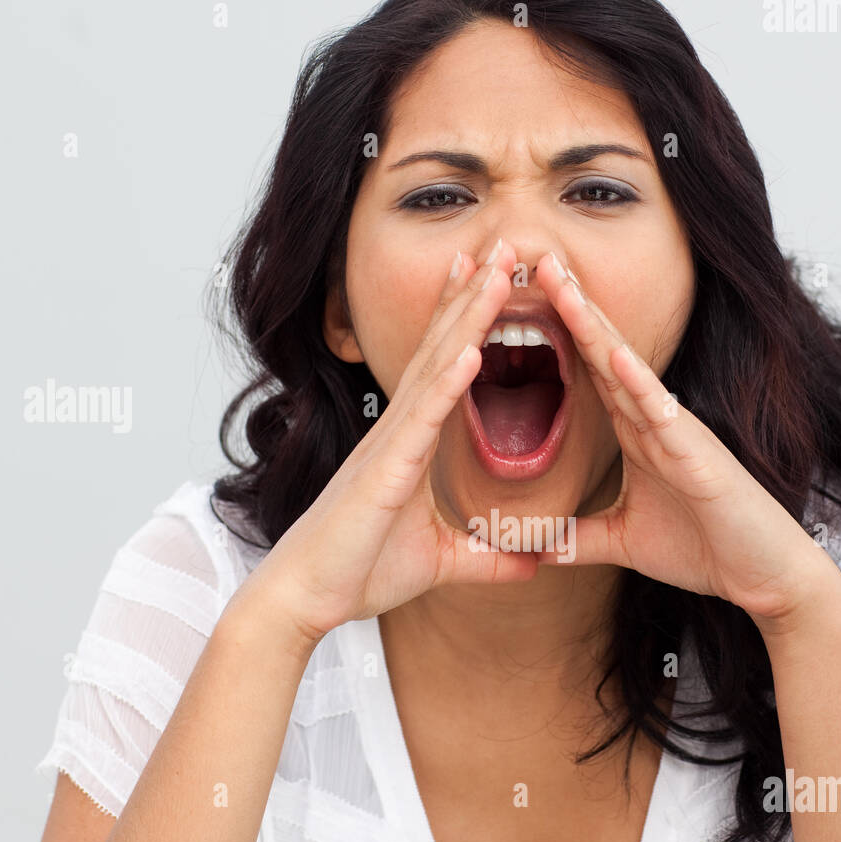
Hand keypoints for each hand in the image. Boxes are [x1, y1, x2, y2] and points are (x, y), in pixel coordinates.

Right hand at [238, 242, 536, 646]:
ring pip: (435, 367)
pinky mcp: (385, 471)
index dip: (466, 320)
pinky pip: (423, 418)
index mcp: (408, 445)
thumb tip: (534, 561)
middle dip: (472, 294)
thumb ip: (488, 558)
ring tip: (495, 268)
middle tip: (502, 243)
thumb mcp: (441, 564)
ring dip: (467, 316)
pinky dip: (448, 380)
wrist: (306, 598)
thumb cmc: (357, 573)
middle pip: (441, 347)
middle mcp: (397, 432)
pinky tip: (472, 346)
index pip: (444, 368)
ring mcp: (389, 445)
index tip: (489, 276)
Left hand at [532, 252, 840, 630]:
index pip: (591, 372)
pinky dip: (638, 383)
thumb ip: (579, 540)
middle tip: (531, 259)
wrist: (763, 576)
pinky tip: (612, 354)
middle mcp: (656, 420)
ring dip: (593, 325)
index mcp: (637, 433)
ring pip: (628, 368)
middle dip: (569, 307)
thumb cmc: (705, 550)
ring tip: (559, 282)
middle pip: (603, 353)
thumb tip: (535, 548)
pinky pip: (664, 412)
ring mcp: (679, 431)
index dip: (558, 333)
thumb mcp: (624, 543)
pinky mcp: (700, 455)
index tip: (520, 298)